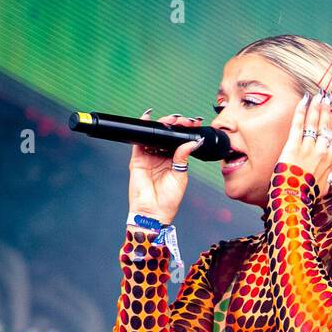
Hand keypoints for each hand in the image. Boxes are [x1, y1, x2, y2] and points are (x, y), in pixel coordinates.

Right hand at [127, 110, 205, 224]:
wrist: (153, 213)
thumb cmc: (168, 200)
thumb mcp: (181, 176)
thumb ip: (183, 157)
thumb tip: (192, 142)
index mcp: (173, 161)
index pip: (178, 142)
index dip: (185, 132)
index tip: (193, 124)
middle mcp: (160, 157)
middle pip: (166, 136)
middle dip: (174, 125)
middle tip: (183, 120)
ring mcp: (148, 157)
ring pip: (154, 136)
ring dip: (161, 125)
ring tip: (170, 120)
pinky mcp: (137, 159)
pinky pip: (138, 141)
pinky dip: (142, 129)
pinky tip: (148, 119)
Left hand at [276, 90, 331, 196]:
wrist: (294, 200)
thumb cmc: (309, 196)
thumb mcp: (325, 186)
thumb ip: (331, 172)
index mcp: (331, 160)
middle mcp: (322, 151)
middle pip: (326, 124)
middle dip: (327, 107)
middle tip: (328, 94)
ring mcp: (307, 148)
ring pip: (313, 122)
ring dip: (316, 106)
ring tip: (318, 94)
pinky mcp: (293, 147)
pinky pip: (298, 125)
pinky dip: (301, 111)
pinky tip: (304, 100)